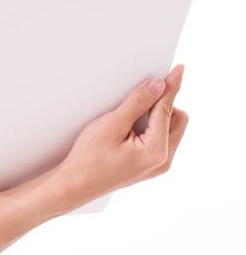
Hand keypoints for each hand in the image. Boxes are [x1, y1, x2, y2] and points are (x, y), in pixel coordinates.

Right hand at [59, 64, 188, 208]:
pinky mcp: (150, 165)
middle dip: (163, 104)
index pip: (168, 109)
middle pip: (178, 119)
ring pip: (171, 129)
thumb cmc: (88, 158)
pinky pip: (162, 139)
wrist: (75, 185)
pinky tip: (131, 127)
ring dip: (157, 116)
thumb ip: (137, 103)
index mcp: (156, 151)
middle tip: (139, 98)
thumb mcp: (112, 124)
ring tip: (129, 116)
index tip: (178, 69)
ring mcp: (158, 165)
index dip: (171, 86)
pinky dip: (152, 127)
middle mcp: (163, 161)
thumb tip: (159, 85)